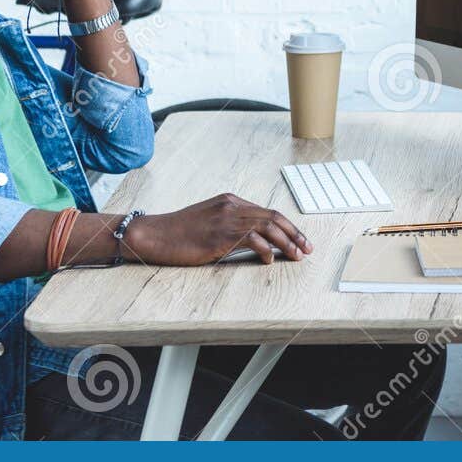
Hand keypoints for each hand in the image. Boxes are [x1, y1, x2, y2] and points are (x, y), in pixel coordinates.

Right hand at [122, 193, 312, 264]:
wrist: (155, 234)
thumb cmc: (179, 233)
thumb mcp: (209, 221)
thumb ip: (231, 224)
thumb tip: (256, 240)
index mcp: (230, 201)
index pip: (267, 212)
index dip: (287, 226)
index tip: (299, 239)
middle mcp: (231, 206)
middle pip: (273, 217)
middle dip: (294, 233)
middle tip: (307, 248)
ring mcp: (226, 219)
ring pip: (267, 226)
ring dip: (286, 242)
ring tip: (296, 255)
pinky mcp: (220, 235)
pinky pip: (252, 239)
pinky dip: (266, 249)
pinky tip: (269, 260)